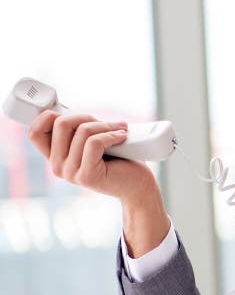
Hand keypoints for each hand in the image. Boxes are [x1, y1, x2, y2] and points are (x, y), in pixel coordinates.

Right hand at [27, 110, 156, 203]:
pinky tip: (122, 137)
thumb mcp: (92, 140)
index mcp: (55, 157)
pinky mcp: (87, 176)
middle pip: (60, 124)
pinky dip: (112, 135)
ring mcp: (70, 173)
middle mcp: (57, 166)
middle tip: (106, 123)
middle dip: (86, 116)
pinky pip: (94, 143)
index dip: (47, 115)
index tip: (70, 111)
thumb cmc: (119, 159)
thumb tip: (66, 108)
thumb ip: (76, 129)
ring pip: (82, 131)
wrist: (138, 185)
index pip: (35, 132)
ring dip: (106, 125)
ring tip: (120, 130)